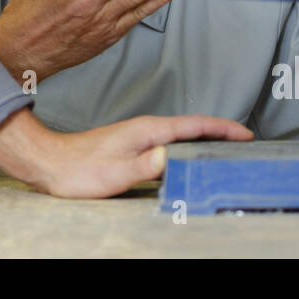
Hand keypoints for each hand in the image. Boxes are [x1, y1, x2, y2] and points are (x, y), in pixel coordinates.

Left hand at [0, 107, 253, 197]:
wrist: (52, 163)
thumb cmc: (80, 170)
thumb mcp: (115, 173)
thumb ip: (144, 165)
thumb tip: (170, 157)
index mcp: (148, 131)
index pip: (193, 125)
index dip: (221, 128)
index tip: (245, 133)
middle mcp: (146, 129)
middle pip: (192, 127)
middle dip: (220, 132)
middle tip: (245, 142)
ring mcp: (139, 136)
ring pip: (181, 135)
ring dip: (205, 139)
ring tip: (226, 149)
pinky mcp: (133, 146)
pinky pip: (170, 143)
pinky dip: (187, 147)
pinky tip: (189, 159)